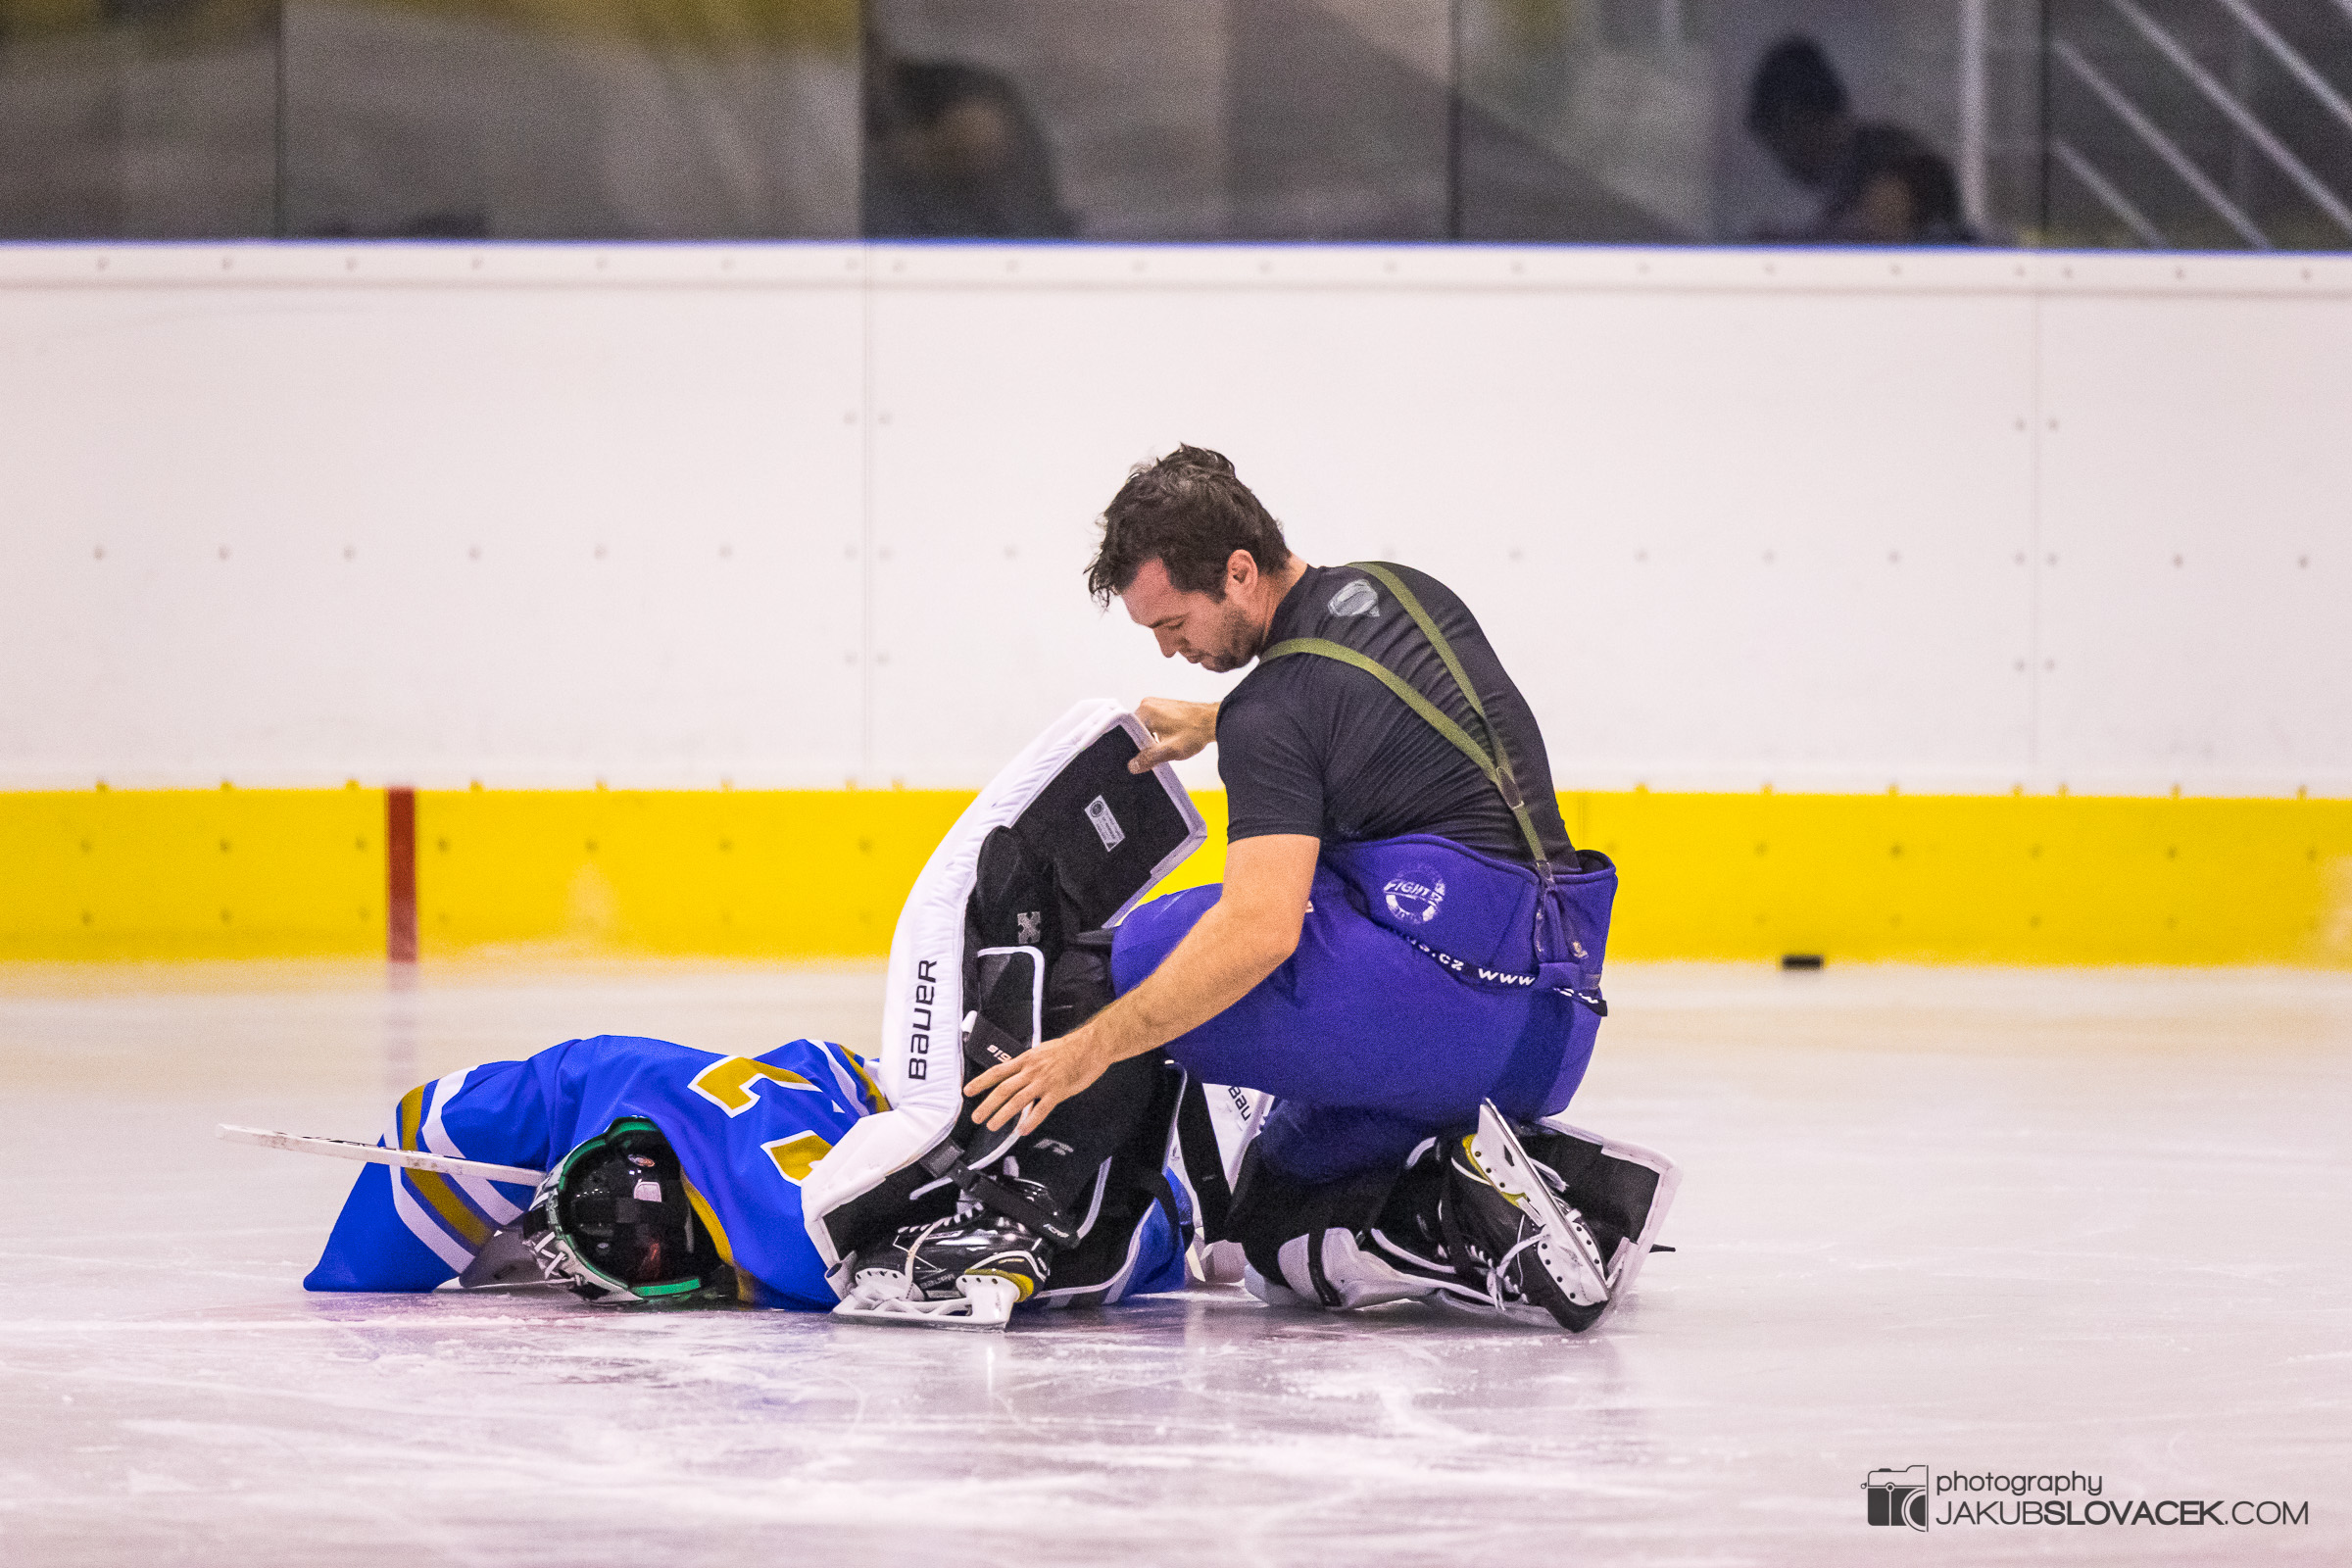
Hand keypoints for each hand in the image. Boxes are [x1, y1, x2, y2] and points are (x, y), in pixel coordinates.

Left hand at [964, 1028, 1114, 1134]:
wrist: (1091, 1045)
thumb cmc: (1070, 1048)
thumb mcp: (1042, 1050)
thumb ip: (1028, 1063)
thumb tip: (1017, 1071)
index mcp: (1026, 1060)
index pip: (998, 1071)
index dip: (981, 1082)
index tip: (968, 1091)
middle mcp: (1031, 1071)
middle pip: (1003, 1089)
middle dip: (987, 1104)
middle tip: (977, 1117)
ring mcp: (1044, 1082)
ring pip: (1018, 1100)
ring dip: (1003, 1115)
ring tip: (993, 1125)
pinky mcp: (1058, 1091)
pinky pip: (1041, 1109)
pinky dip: (1030, 1121)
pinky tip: (1022, 1130)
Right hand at [1130, 698, 1216, 772]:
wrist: (1214, 721)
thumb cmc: (1195, 732)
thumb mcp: (1169, 750)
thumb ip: (1149, 758)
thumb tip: (1132, 766)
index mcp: (1145, 710)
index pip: (1128, 732)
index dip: (1132, 747)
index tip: (1138, 758)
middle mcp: (1148, 704)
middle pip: (1136, 730)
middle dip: (1144, 744)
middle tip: (1154, 755)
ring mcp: (1156, 704)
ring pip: (1145, 728)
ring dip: (1152, 740)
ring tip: (1165, 747)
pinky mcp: (1164, 708)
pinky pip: (1153, 723)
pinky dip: (1158, 734)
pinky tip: (1169, 741)